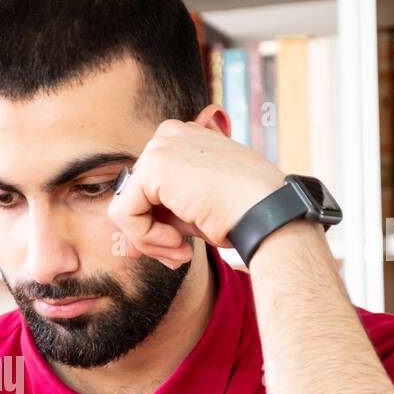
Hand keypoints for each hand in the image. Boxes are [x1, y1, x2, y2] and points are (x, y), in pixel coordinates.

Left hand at [107, 117, 285, 265]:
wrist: (267, 212)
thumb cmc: (241, 213)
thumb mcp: (193, 210)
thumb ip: (162, 215)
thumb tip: (128, 243)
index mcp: (182, 141)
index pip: (147, 189)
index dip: (154, 225)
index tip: (177, 249)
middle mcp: (169, 135)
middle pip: (134, 196)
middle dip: (150, 235)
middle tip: (178, 257)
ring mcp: (161, 146)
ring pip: (126, 207)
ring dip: (149, 241)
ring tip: (180, 253)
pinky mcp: (154, 165)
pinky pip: (126, 214)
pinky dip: (146, 238)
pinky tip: (178, 243)